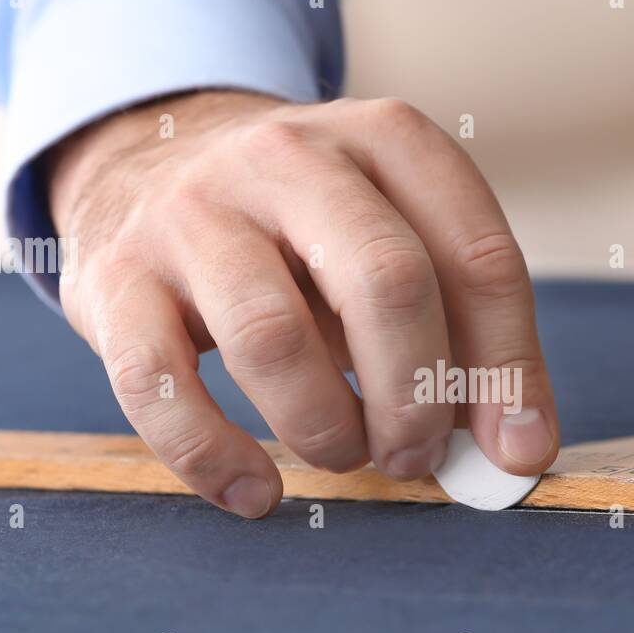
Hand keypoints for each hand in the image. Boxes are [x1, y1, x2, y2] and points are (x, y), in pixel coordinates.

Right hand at [46, 90, 558, 517]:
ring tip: (341, 454)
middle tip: (414, 456)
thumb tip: (515, 451)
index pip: (477, 255)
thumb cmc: (300, 234)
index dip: (508, 366)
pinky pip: (158, 385)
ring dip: (324, 428)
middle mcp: (289, 158)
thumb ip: (457, 331)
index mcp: (384, 140)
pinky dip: (213, 458)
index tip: (517, 450)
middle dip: (416, 397)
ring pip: (272, 337)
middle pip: (384, 283)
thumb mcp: (389, 241)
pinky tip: (255, 492)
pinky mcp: (115, 278)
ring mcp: (193, 212)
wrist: (147, 160)